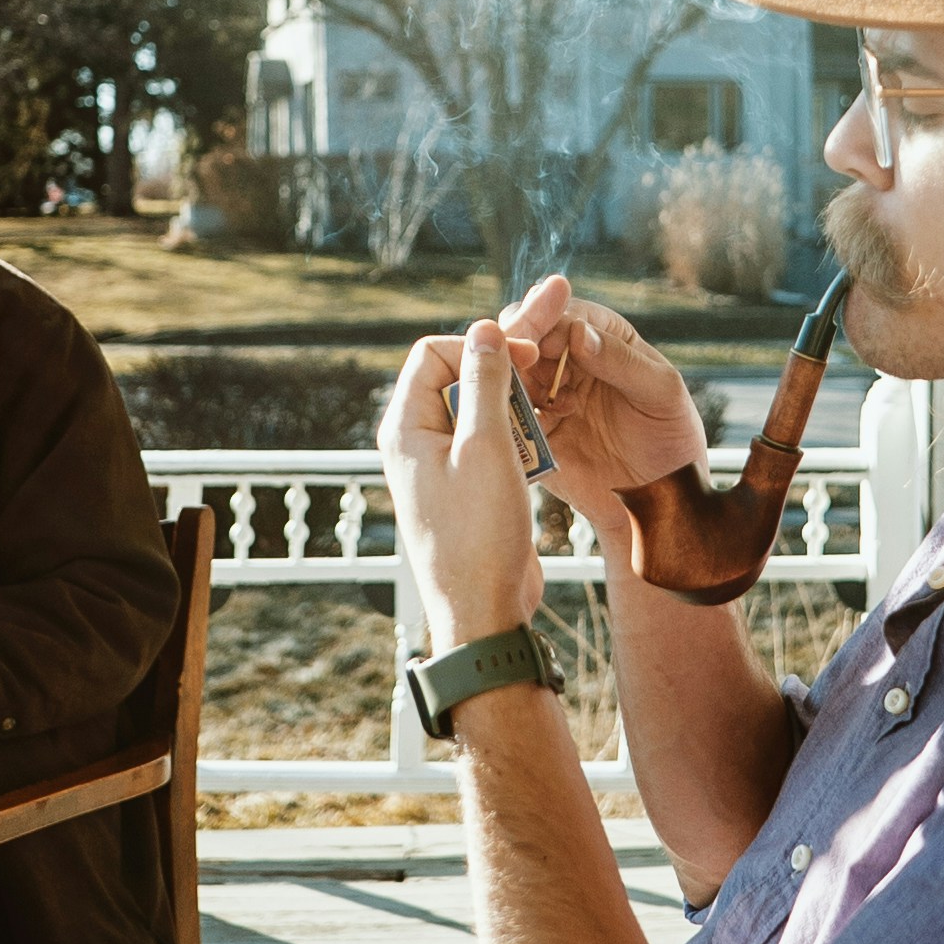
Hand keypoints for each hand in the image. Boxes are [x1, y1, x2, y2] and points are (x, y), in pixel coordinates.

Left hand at [379, 323, 544, 656]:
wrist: (484, 612)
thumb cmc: (478, 537)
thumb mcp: (486, 448)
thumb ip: (485, 384)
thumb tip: (484, 331)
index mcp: (405, 427)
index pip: (434, 353)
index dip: (479, 347)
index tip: (526, 357)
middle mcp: (415, 443)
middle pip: (457, 379)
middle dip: (502, 384)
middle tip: (538, 396)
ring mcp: (440, 467)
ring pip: (480, 414)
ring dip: (514, 419)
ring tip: (534, 443)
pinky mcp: (465, 488)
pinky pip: (490, 447)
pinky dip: (516, 447)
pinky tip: (536, 465)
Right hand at [497, 274, 708, 538]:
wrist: (662, 496)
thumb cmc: (672, 434)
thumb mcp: (661, 391)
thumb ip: (621, 360)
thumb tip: (577, 332)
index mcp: (600, 336)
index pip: (563, 314)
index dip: (545, 319)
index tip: (538, 338)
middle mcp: (565, 360)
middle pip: (524, 337)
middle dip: (515, 344)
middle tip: (516, 359)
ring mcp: (544, 395)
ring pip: (505, 374)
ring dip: (508, 380)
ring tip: (533, 400)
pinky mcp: (531, 433)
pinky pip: (506, 418)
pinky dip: (506, 416)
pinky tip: (530, 427)